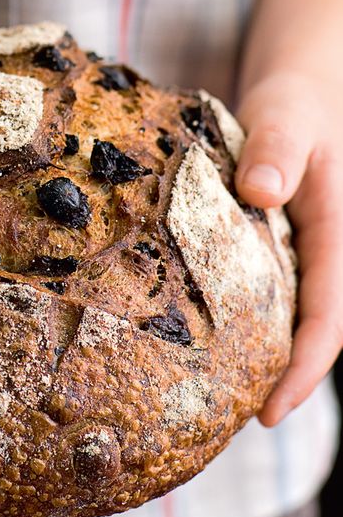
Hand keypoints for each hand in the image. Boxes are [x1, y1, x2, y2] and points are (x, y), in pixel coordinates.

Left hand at [235, 71, 342, 425]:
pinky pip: (254, 295)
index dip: (305, 370)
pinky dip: (232, 322)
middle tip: (220, 424)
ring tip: (200, 398)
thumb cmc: (298, 102)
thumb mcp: (288, 115)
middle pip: (304, 334)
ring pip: (279, 320)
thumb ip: (277, 147)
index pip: (330, 319)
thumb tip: (259, 192)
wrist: (299, 92)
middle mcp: (319, 256)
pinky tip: (189, 339)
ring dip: (252, 360)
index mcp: (336, 238)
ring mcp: (294, 256)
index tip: (271, 413)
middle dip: (273, 382)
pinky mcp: (267, 248)